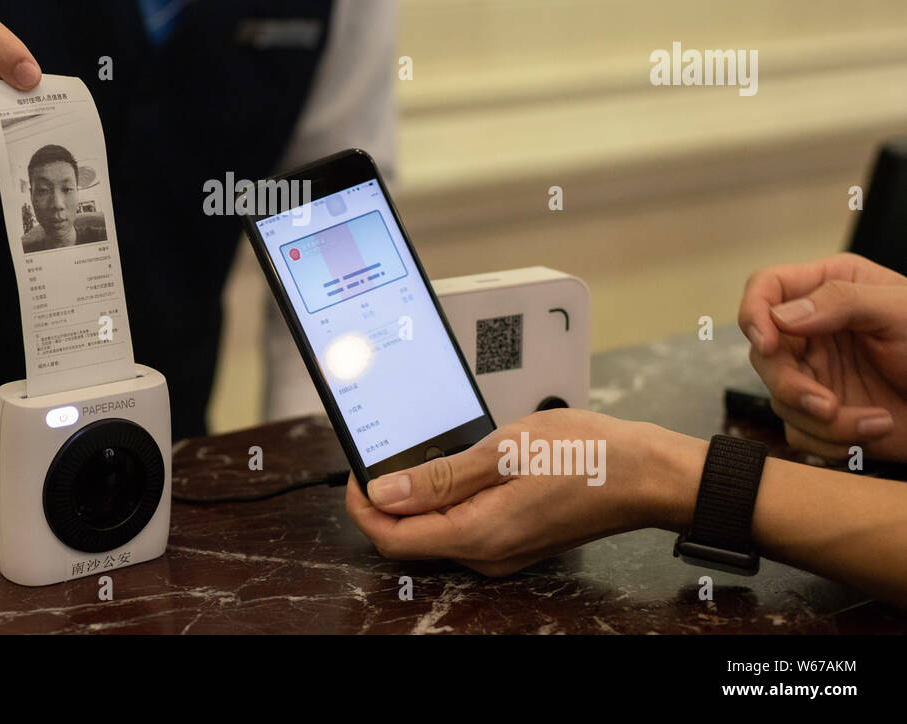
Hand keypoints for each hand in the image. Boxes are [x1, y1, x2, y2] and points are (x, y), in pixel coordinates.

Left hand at [344, 409, 705, 575]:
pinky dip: (445, 497)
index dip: (362, 503)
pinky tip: (456, 464)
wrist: (645, 474)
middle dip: (386, 496)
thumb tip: (385, 491)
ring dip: (418, 494)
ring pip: (434, 528)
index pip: (390, 536)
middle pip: (409, 535)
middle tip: (388, 451)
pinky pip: (461, 523)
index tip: (358, 468)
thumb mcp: (504, 451)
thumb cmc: (586, 456)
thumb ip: (439, 476)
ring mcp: (501, 549)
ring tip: (424, 450)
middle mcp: (485, 553)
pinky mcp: (513, 538)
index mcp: (477, 534)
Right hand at [739, 252, 906, 461]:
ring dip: (824, 421)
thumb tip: (781, 315)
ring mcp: (815, 373)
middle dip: (790, 385)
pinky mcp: (822, 414)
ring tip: (876, 422)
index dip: (754, 312)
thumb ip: (842, 302)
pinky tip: (875, 430)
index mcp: (828, 289)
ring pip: (779, 399)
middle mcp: (812, 330)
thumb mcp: (901, 311)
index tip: (768, 343)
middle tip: (826, 405)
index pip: (766, 287)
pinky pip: (800, 432)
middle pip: (764, 353)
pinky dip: (833, 440)